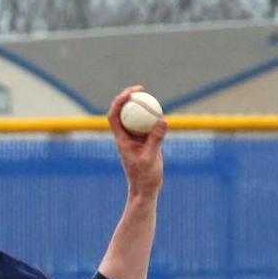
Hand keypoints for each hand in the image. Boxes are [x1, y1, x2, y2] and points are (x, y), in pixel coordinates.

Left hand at [106, 86, 166, 202]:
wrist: (145, 189)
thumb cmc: (144, 177)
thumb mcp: (150, 158)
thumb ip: (156, 139)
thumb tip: (163, 120)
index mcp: (121, 140)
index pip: (114, 116)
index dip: (119, 101)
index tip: (130, 94)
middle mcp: (126, 137)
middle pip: (123, 112)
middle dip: (130, 97)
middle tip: (142, 89)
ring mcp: (135, 138)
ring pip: (135, 117)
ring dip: (141, 105)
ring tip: (150, 96)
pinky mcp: (145, 141)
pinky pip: (147, 124)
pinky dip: (152, 116)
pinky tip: (160, 111)